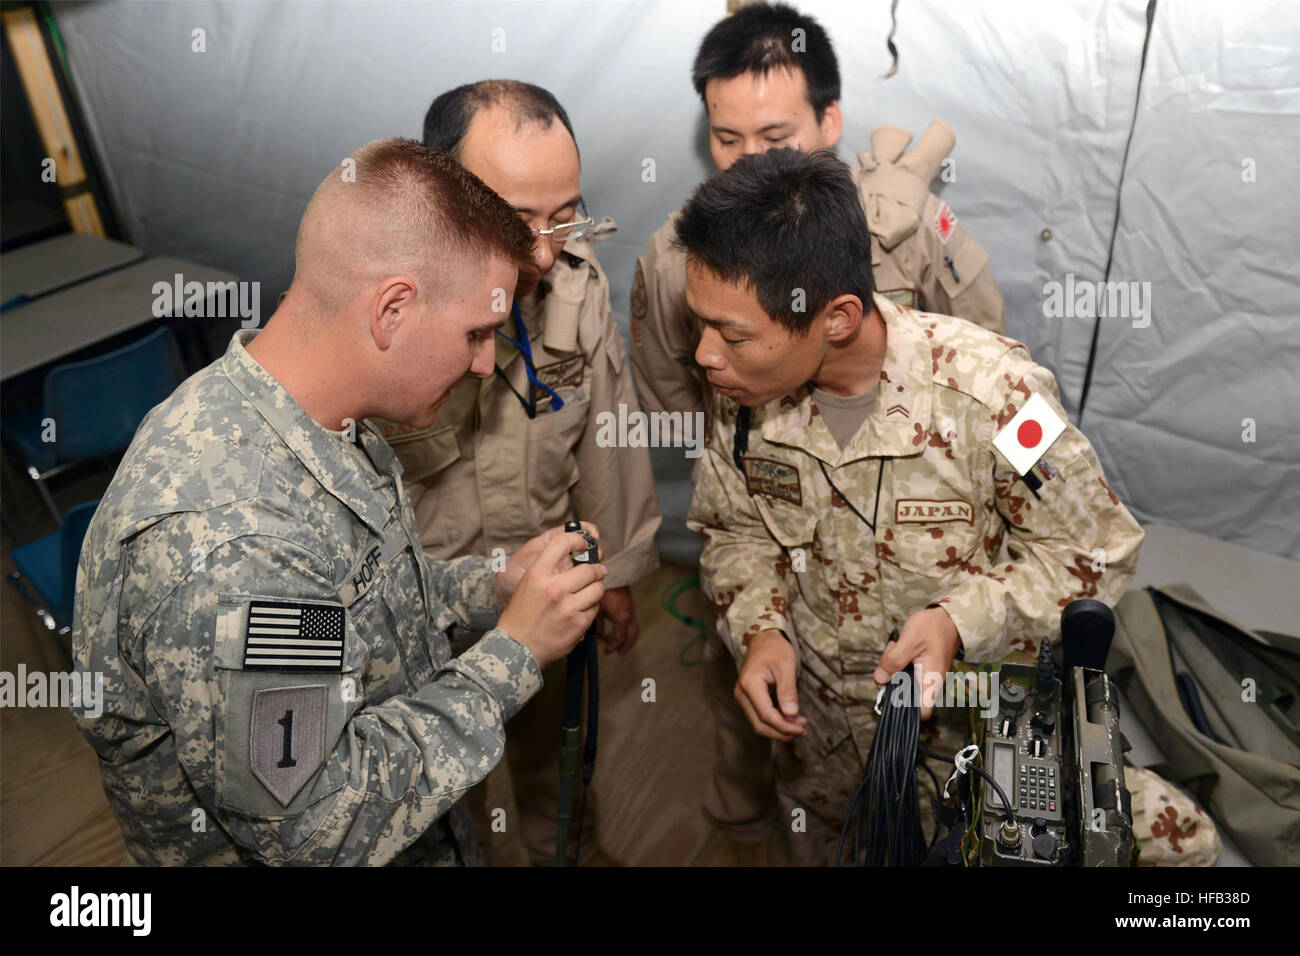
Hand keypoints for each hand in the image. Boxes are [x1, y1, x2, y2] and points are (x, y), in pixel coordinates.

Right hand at [498, 531, 605, 669]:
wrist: (517, 648)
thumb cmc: (521, 614)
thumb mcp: (528, 584)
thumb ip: (549, 569)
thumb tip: (577, 555)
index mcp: (537, 574)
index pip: (562, 543)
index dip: (577, 540)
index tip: (584, 545)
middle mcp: (554, 588)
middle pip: (589, 569)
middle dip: (596, 570)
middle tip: (597, 572)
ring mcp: (568, 607)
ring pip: (597, 589)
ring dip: (595, 589)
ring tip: (589, 592)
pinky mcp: (579, 624)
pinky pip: (595, 609)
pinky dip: (591, 608)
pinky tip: (580, 611)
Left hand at [596, 586, 638, 654]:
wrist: (611, 571)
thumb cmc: (603, 589)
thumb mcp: (596, 608)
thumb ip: (596, 624)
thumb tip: (595, 636)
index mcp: (622, 616)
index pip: (620, 637)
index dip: (613, 645)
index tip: (606, 650)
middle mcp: (629, 614)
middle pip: (632, 634)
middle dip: (625, 644)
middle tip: (618, 652)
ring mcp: (630, 608)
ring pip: (632, 627)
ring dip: (625, 636)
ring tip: (614, 641)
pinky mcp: (628, 603)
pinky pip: (629, 620)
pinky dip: (623, 627)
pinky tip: (612, 627)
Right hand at [734, 629, 806, 740]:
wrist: (763, 639)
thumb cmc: (775, 649)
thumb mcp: (786, 666)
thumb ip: (788, 690)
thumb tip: (791, 715)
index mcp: (750, 684)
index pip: (766, 715)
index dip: (784, 726)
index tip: (801, 729)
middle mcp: (741, 693)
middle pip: (759, 724)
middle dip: (781, 732)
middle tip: (802, 731)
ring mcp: (742, 697)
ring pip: (758, 723)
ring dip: (778, 729)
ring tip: (798, 728)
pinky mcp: (747, 698)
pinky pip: (758, 717)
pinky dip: (773, 723)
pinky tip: (788, 721)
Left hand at [872, 606, 962, 718]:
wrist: (948, 615)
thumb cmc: (932, 627)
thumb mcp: (908, 641)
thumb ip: (893, 661)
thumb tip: (880, 680)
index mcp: (931, 680)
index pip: (923, 712)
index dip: (905, 711)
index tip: (889, 697)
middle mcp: (932, 682)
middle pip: (908, 696)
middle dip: (893, 681)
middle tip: (889, 659)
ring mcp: (928, 675)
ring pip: (905, 682)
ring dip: (895, 668)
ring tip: (894, 648)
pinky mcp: (925, 668)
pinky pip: (908, 672)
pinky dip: (900, 662)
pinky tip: (898, 647)